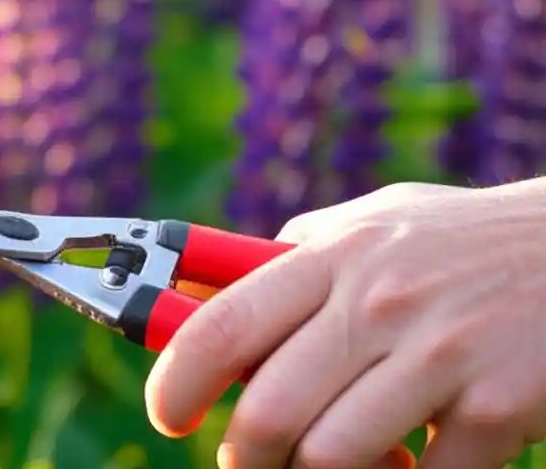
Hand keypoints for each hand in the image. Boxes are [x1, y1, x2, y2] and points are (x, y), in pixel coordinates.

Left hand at [145, 179, 545, 468]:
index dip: (176, 381)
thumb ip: (300, 254)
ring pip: (331, 457)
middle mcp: (377, 303)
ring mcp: (440, 356)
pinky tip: (410, 459)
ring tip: (320, 463)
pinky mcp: (498, 407)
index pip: (222, 326)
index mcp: (333, 257)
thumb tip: (211, 289)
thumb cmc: (461, 239)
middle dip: (242, 455)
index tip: (167, 414)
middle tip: (246, 459)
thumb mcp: (373, 221)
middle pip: (268, 412)